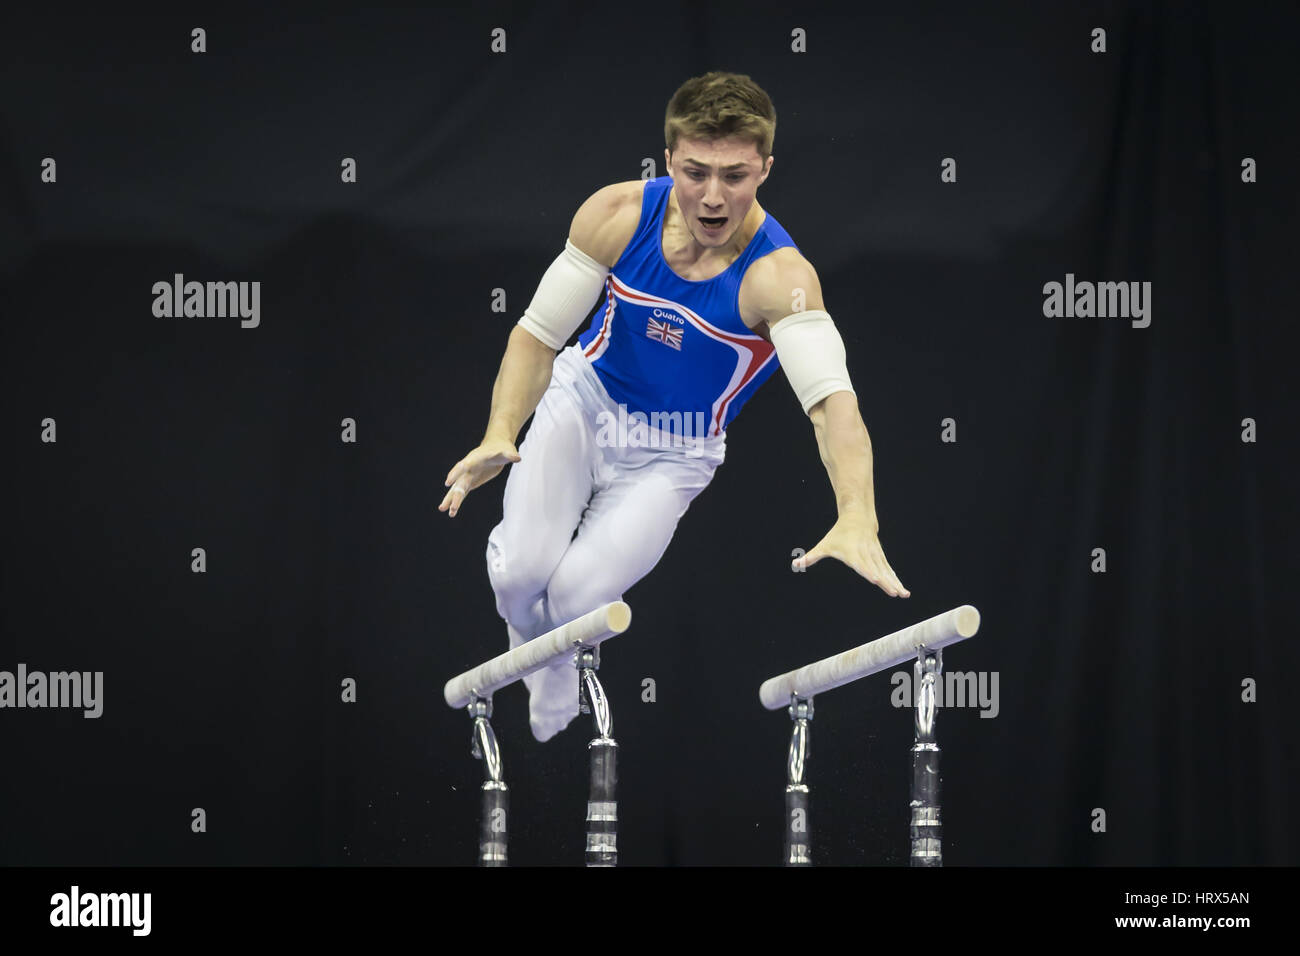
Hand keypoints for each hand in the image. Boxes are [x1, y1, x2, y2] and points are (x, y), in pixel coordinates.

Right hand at [439, 437, 521, 516]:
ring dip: (451, 499)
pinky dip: (457, 501)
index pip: (463, 466)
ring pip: (457, 488)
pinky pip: (462, 492)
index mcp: (474, 458)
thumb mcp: (507, 451)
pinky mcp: (470, 482)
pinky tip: (451, 511)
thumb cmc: (502, 448)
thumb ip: (510, 455)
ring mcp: (468, 475)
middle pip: (459, 482)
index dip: (455, 473)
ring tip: (442, 510)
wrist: (496, 445)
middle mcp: (468, 467)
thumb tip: (517, 458)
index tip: (448, 482)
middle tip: (447, 506)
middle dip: (454, 494)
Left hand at [792, 513, 910, 597]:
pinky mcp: (880, 556)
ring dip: (895, 583)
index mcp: (852, 552)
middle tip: (894, 593)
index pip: (861, 563)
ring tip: (904, 594)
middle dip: (886, 581)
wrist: (857, 517)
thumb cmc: (838, 534)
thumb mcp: (824, 544)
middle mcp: (866, 554)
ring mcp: (875, 555)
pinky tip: (902, 590)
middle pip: (877, 569)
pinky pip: (889, 569)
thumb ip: (812, 556)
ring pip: (886, 571)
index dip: (867, 571)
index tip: (875, 579)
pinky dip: (896, 579)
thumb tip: (795, 564)